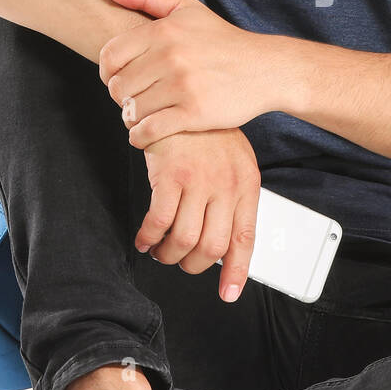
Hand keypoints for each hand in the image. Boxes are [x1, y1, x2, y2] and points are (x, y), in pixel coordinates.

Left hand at [100, 0, 272, 146]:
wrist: (265, 69)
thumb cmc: (222, 39)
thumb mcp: (187, 8)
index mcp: (163, 31)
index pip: (110, 56)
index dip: (108, 71)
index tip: (119, 78)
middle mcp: (170, 57)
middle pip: (119, 86)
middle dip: (121, 97)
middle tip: (134, 99)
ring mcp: (182, 86)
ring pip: (132, 110)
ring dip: (131, 118)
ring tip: (141, 116)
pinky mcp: (194, 113)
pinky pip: (150, 130)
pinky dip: (140, 137)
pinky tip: (144, 135)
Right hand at [136, 128, 259, 301]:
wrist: (184, 96)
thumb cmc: (208, 133)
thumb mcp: (234, 163)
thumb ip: (233, 199)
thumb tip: (226, 242)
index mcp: (246, 185)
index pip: (245, 239)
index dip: (237, 272)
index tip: (228, 293)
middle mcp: (225, 186)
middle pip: (212, 247)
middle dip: (193, 265)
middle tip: (180, 262)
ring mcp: (198, 181)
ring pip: (184, 240)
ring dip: (168, 254)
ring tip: (160, 250)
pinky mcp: (170, 176)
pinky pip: (158, 222)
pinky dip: (149, 237)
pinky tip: (144, 238)